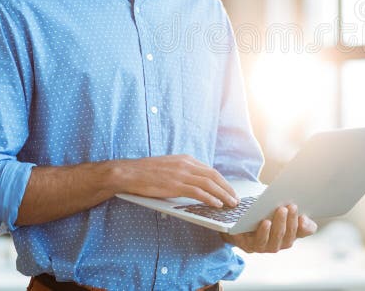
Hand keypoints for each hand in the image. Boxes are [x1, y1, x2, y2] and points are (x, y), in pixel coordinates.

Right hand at [113, 154, 237, 207]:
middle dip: (227, 188)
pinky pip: (198, 192)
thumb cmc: (145, 172)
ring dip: (223, 194)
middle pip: (213, 176)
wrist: (129, 172)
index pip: (209, 170)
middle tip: (235, 198)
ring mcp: (181, 174)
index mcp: (185, 159)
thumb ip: (182, 171)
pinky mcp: (175, 184)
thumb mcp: (168, 166)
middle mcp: (186, 164)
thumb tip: (194, 183)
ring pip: (209, 184)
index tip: (229, 189)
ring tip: (231, 203)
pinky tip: (217, 204)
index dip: (222, 181)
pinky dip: (210, 198)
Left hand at [220, 204, 317, 252]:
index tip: (304, 215)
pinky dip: (263, 233)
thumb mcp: (275, 212)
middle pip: (287, 240)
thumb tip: (305, 219)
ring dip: (279, 226)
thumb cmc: (257, 216)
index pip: (300, 234)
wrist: (232, 223)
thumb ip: (291, 215)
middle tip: (291, 206)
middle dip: (291, 222)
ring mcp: (261, 248)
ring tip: (281, 210)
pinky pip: (257, 242)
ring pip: (273, 242)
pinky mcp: (247, 246)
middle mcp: (276, 245)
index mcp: (286, 236)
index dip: (305, 228)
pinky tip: (266, 222)